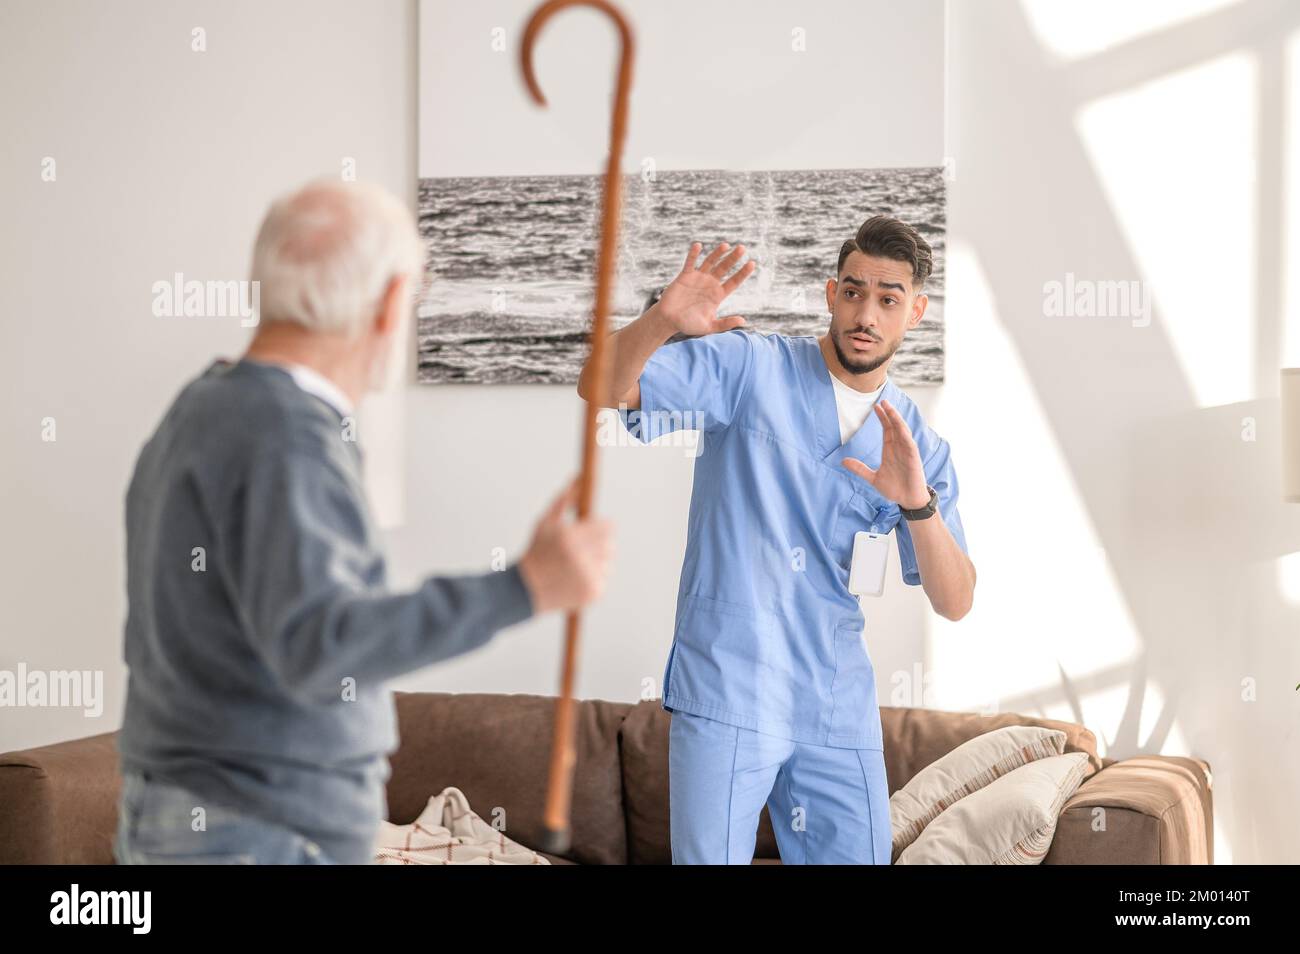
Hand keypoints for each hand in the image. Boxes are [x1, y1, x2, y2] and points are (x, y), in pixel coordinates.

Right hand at [518, 478, 613, 613]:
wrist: (525, 589)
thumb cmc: (537, 550)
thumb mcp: (546, 522)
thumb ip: (565, 499)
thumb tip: (579, 477)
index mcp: (570, 537)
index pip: (607, 527)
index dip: (601, 528)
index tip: (594, 530)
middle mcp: (581, 557)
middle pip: (610, 545)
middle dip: (599, 544)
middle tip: (581, 548)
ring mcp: (588, 576)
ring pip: (608, 562)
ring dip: (596, 562)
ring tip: (574, 565)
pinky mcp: (593, 591)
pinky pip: (604, 578)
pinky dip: (593, 578)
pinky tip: (574, 579)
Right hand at [655, 241, 756, 336]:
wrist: (669, 320)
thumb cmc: (689, 324)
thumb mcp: (709, 326)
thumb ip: (725, 323)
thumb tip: (743, 321)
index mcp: (718, 295)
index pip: (733, 282)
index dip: (742, 273)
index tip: (752, 263)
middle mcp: (710, 284)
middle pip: (724, 268)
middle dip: (733, 258)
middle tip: (742, 248)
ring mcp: (698, 278)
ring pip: (710, 262)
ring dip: (717, 253)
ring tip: (726, 245)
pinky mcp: (685, 276)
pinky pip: (690, 262)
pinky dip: (694, 254)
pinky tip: (698, 245)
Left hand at [841, 399, 930, 509]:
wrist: (907, 500)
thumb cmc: (894, 488)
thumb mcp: (873, 478)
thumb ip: (859, 469)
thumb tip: (843, 461)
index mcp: (891, 450)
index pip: (887, 429)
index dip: (883, 418)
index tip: (876, 407)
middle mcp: (900, 448)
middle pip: (895, 426)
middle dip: (889, 414)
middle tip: (882, 401)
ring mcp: (907, 452)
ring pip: (903, 431)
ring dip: (897, 419)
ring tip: (890, 408)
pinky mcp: (914, 458)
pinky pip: (909, 443)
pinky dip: (905, 434)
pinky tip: (900, 427)